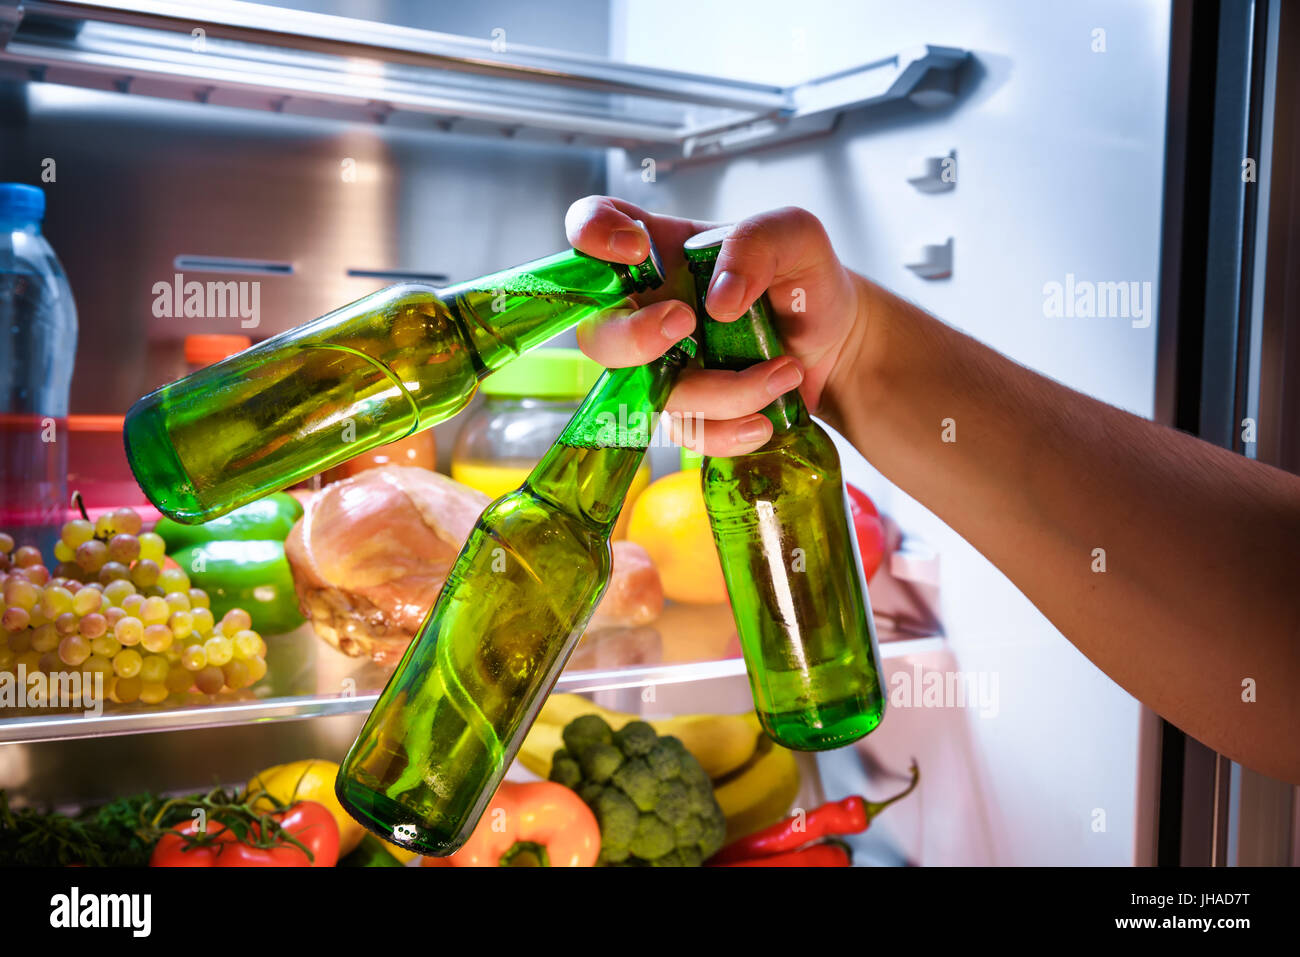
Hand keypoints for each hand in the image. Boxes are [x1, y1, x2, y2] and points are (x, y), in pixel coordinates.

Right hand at [565, 196, 866, 455]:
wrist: (836, 341)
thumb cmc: (802, 277)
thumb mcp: (794, 235)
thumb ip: (756, 242)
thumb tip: (719, 300)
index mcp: (659, 251)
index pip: (591, 227)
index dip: (592, 235)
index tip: (634, 249)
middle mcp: (648, 308)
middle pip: (596, 334)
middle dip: (632, 337)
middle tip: (686, 323)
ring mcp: (664, 365)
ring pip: (652, 393)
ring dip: (721, 390)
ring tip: (783, 371)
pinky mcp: (689, 411)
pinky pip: (687, 435)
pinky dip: (730, 431)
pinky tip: (766, 417)